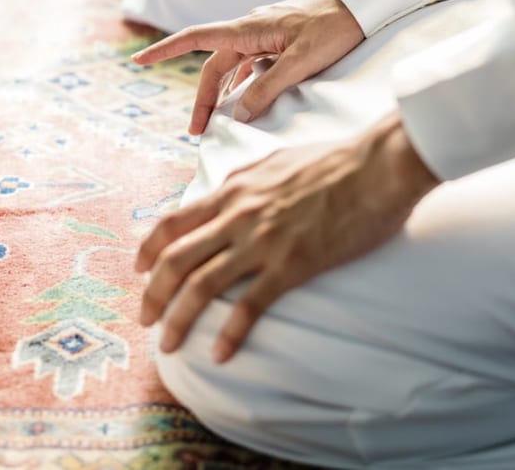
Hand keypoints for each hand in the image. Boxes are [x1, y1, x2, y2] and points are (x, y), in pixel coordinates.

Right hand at [133, 0, 365, 133]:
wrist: (361, 5)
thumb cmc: (333, 28)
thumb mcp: (301, 63)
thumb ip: (268, 89)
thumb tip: (238, 115)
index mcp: (248, 29)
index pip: (196, 39)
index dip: (165, 50)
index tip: (138, 60)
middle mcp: (250, 30)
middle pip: (214, 66)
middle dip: (202, 99)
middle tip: (196, 132)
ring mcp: (263, 34)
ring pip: (232, 67)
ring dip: (222, 94)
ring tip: (216, 123)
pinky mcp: (277, 41)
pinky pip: (251, 65)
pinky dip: (243, 85)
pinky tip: (246, 102)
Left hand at [136, 112, 439, 362]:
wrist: (376, 166)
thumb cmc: (333, 160)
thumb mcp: (274, 160)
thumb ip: (244, 179)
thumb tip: (225, 189)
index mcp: (232, 190)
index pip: (173, 222)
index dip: (148, 249)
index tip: (138, 270)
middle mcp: (237, 216)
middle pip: (176, 259)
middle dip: (152, 293)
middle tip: (144, 318)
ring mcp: (262, 242)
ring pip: (202, 285)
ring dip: (178, 319)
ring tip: (168, 345)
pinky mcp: (291, 265)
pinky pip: (250, 305)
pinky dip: (230, 333)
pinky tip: (219, 354)